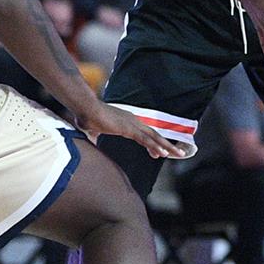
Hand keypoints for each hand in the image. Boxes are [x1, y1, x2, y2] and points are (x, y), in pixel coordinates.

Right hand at [75, 101, 192, 159]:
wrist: (84, 108)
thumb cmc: (85, 116)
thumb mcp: (90, 129)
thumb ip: (93, 135)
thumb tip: (88, 140)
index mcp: (126, 121)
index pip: (143, 134)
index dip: (152, 144)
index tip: (158, 154)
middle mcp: (132, 120)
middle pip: (153, 135)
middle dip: (166, 145)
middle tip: (178, 153)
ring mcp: (132, 124)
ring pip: (154, 137)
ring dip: (167, 146)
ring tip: (179, 154)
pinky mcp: (129, 128)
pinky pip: (145, 140)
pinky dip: (154, 146)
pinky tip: (162, 154)